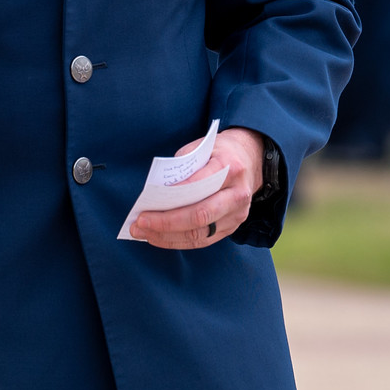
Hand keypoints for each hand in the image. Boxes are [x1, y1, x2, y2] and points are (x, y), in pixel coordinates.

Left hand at [129, 127, 262, 249]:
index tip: (148, 202)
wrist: (249, 160)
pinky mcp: (233, 227)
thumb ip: (182, 168)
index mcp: (229, 167)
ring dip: (168, 236)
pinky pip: (203, 240)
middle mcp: (238, 193)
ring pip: (200, 233)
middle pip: (200, 214)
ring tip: (143, 233)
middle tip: (139, 223)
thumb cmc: (218, 153)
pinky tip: (158, 237)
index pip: (199, 185)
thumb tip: (157, 191)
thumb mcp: (201, 148)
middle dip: (166, 222)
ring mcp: (237, 213)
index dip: (173, 196)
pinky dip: (178, 241)